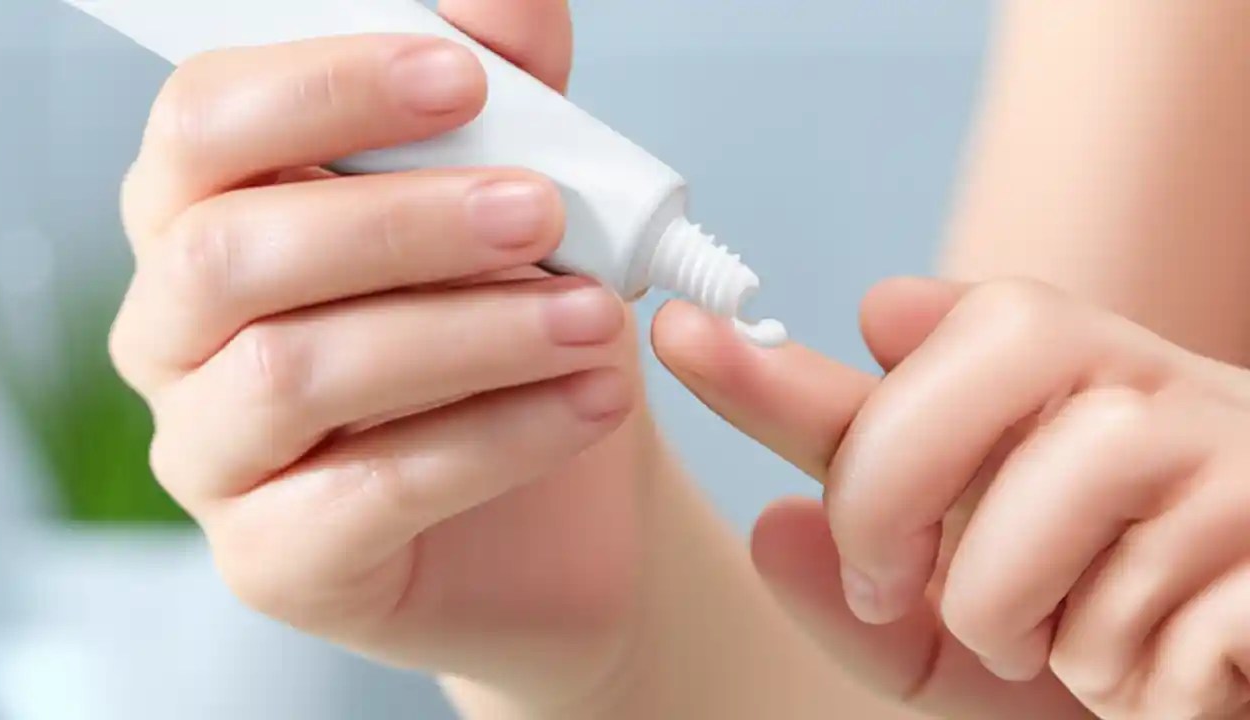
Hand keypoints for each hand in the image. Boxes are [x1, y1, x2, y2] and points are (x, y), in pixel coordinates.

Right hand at [110, 1, 659, 706]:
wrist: (564, 512)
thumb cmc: (518, 338)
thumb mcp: (526, 205)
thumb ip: (510, 102)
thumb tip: (510, 2)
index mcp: (213, 214)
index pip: (206, 122)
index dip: (325, 86)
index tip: (462, 79)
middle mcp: (180, 331)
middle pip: (231, 250)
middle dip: (401, 220)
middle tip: (540, 211)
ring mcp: (212, 454)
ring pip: (295, 373)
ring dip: (465, 332)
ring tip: (592, 318)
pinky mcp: (274, 558)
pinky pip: (366, 493)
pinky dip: (496, 439)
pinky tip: (589, 403)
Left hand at [655, 277, 1249, 718]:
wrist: (1229, 695)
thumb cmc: (1096, 644)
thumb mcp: (958, 641)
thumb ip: (865, 596)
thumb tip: (772, 528)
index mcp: (1049, 394)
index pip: (909, 351)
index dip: (783, 356)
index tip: (679, 335)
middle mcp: (1138, 386)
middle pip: (977, 363)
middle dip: (890, 487)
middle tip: (895, 585)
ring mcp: (1224, 445)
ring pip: (1065, 485)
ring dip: (1027, 615)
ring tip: (1069, 645)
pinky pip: (1162, 606)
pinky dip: (1135, 679)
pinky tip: (1166, 673)